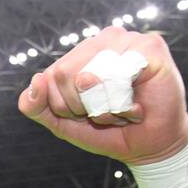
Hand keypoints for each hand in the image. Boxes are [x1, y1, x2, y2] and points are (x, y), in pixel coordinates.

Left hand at [18, 26, 187, 165]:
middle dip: (84, 107)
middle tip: (108, 110)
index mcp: (80, 53)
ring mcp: (129, 40)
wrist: (147, 147)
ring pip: (93, 77)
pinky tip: (136, 107)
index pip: (53, 76)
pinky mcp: (151, 48)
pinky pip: (120, 79)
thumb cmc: (107, 130)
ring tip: (123, 108)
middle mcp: (103, 40)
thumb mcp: (62, 122)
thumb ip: (37, 105)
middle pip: (68, 74)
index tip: (88, 112)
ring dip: (106, 109)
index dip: (65, 106)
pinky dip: (124, 106)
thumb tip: (36, 81)